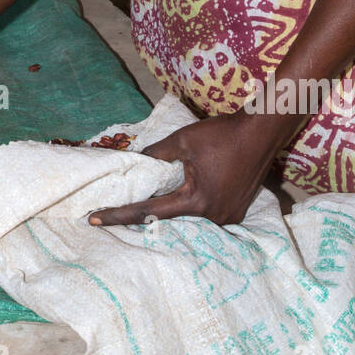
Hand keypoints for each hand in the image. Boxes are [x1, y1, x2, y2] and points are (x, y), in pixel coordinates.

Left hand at [88, 109, 295, 228]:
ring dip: (166, 214)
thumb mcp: (183, 140)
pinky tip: (175, 204)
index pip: (148, 212)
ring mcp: (227, 219)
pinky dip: (187, 210)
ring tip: (137, 210)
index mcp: (196, 202)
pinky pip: (204, 216)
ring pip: (187, 220)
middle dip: (140, 218)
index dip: (118, 215)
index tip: (93, 219)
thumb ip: (157, 154)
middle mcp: (212, 218)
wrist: (261, 132)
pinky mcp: (235, 213)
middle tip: (109, 216)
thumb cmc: (222, 134)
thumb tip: (135, 161)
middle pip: (168, 222)